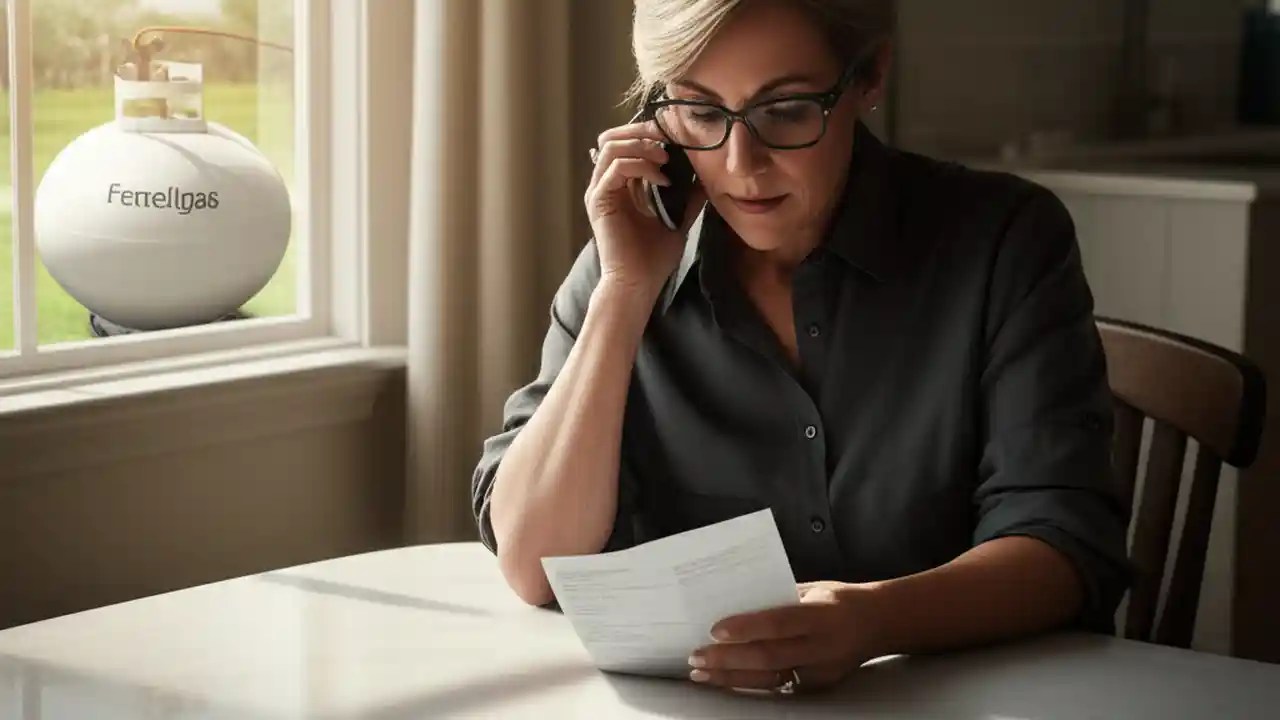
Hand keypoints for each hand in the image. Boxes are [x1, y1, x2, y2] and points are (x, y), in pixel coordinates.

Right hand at [584, 119, 705, 297]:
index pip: (626, 144)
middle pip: (613, 138)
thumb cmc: (654, 258)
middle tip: (668, 136)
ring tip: (666, 158)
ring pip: (612, 147)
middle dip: (642, 131)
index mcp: (620, 186)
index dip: (647, 133)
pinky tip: (662, 180)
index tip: (675, 135)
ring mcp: (600, 192)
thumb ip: (687, 197)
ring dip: (642, 146)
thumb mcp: (677, 218)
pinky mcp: (599, 201)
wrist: (639, 284)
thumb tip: (705, 177)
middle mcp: (606, 185)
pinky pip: (615, 168)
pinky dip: (640, 166)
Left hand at [687, 582, 885, 693]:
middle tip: (696, 657)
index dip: (746, 628)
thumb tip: (735, 602)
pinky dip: (749, 684)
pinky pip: (778, 687)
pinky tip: (726, 680)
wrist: (880, 623)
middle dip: (728, 659)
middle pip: (769, 657)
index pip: (779, 623)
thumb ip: (777, 598)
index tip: (714, 630)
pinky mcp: (818, 688)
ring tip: (702, 673)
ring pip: (769, 679)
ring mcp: (821, 672)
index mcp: (822, 615)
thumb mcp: (812, 588)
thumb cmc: (839, 599)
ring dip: (731, 678)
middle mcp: (823, 647)